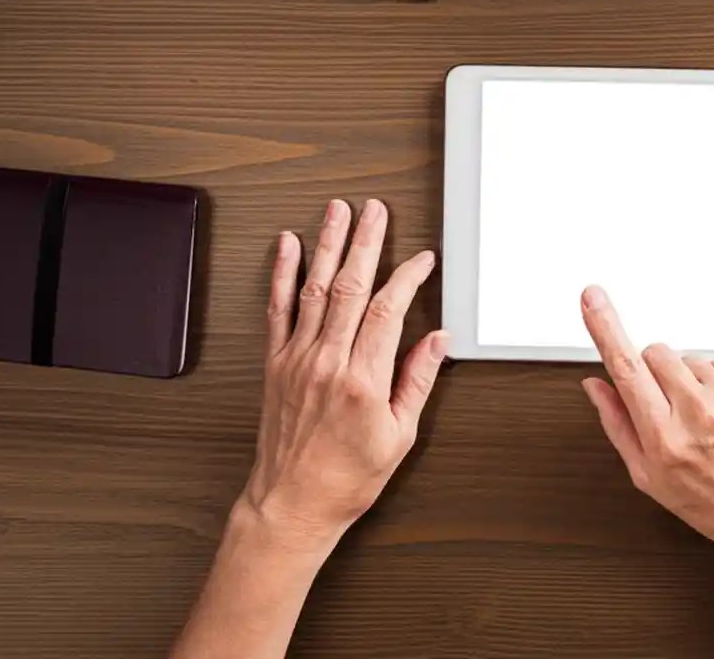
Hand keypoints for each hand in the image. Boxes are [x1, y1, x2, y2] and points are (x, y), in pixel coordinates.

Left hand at [240, 198, 447, 551]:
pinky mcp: (275, 363)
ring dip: (327, 245)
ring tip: (336, 212)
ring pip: (314, 289)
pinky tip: (287, 246)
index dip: (407, 278)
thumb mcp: (399, 435)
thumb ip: (417, 380)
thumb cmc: (347, 478)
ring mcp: (296, 359)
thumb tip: (438, 341)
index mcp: (362, 380)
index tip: (421, 260)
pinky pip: (278, 309)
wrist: (291, 503)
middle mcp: (326, 362)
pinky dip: (282, 274)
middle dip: (365, 243)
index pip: (387, 311)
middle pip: (349, 286)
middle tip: (374, 210)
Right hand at [579, 286, 713, 566]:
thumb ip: (617, 425)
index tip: (593, 298)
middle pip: (657, 354)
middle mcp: (699, 413)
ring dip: (690, 381)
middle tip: (667, 406)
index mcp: (665, 437)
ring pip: (690, 359)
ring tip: (706, 420)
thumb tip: (595, 385)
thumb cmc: (711, 502)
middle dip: (654, 372)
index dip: (605, 328)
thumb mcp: (648, 477)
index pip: (626, 369)